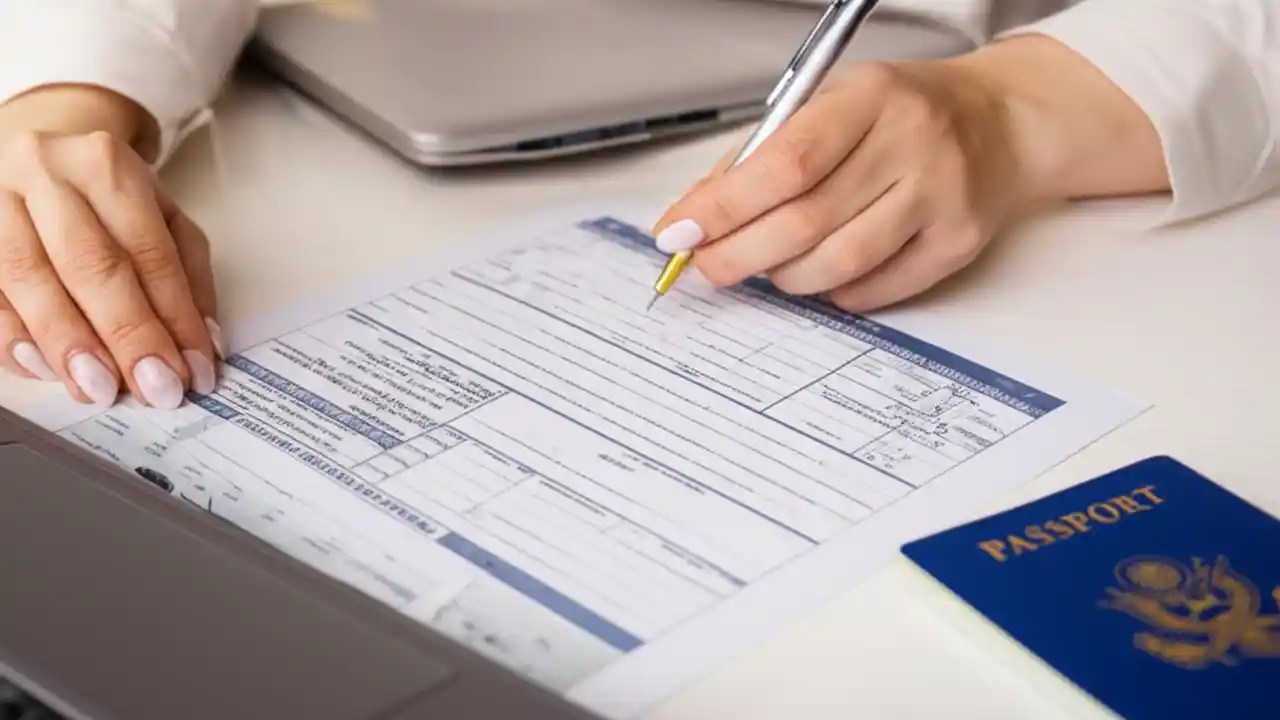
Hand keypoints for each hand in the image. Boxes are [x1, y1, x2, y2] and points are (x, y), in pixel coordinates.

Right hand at [0, 85, 220, 407]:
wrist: (32, 156)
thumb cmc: (103, 195)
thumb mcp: (159, 215)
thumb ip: (188, 274)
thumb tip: (202, 342)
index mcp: (103, 166)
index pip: (148, 251)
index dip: (175, 317)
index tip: (193, 369)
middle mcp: (42, 176)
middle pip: (89, 264)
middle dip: (126, 335)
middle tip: (154, 388)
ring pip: (27, 278)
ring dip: (67, 344)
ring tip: (100, 389)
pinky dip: (13, 338)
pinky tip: (43, 369)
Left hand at [653, 36, 1167, 312]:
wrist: (1004, 121)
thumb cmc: (903, 112)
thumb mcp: (832, 106)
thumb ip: (764, 154)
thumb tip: (699, 213)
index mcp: (869, 96)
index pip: (784, 163)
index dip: (723, 206)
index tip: (679, 232)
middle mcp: (911, 142)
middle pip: (804, 221)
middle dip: (738, 254)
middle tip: (707, 266)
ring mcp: (941, 195)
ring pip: (839, 263)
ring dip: (784, 277)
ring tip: (766, 267)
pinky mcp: (959, 242)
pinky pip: (877, 288)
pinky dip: (833, 292)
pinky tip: (821, 275)